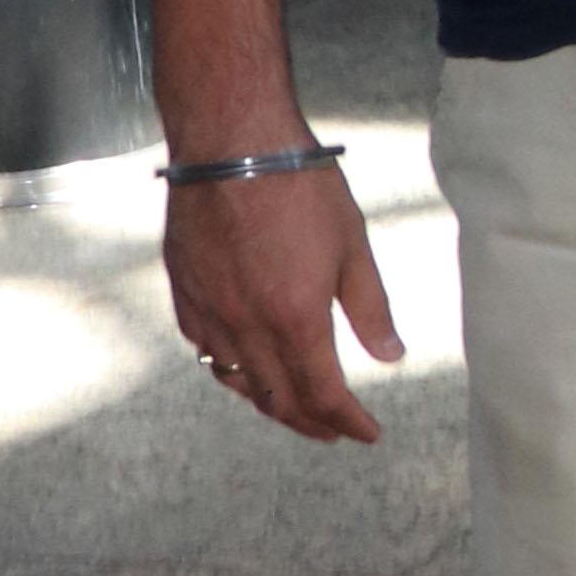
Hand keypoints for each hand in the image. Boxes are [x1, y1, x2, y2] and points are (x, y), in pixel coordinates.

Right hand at [162, 159, 403, 445]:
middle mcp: (246, 326)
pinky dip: (230, 368)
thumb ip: (370, 309)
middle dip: (309, 423)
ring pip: (236, 381)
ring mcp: (209, 311)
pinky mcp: (184, 291)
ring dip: (268, 402)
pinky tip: (244, 364)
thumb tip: (391, 356)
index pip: (323, 395)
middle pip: (278, 399)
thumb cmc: (299, 187)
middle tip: (333, 431)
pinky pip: (205, 348)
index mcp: (295, 320)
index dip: (348, 422)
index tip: (367, 433)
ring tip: (292, 406)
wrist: (232, 143)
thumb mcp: (352, 246)